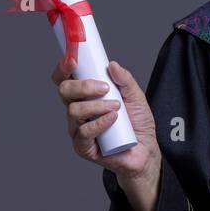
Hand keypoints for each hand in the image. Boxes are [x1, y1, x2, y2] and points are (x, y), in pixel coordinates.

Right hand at [52, 56, 159, 181]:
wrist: (145, 150)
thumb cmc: (137, 123)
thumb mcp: (136, 97)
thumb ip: (125, 80)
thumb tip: (112, 64)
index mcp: (84, 97)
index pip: (65, 79)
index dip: (64, 68)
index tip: (74, 60)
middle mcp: (77, 111)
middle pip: (64, 91)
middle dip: (83, 86)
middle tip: (104, 88)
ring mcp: (77, 129)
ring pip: (74, 111)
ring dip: (96, 106)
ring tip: (116, 107)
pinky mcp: (83, 147)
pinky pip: (84, 132)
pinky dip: (100, 123)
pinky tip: (113, 119)